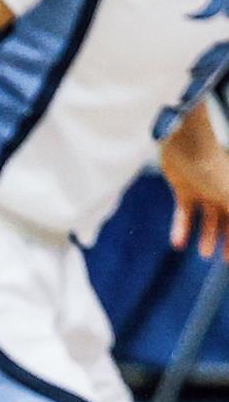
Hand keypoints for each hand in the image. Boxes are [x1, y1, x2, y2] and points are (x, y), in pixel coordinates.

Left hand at [162, 132, 228, 258]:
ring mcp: (205, 188)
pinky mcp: (184, 188)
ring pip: (209, 217)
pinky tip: (178, 244)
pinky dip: (183, 227)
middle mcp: (225, 187)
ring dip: (207, 235)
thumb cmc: (212, 165)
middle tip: (225, 260)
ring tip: (204, 253)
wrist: (183, 141)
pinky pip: (185, 212)